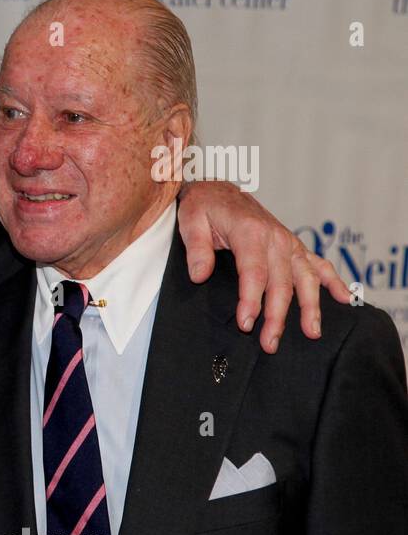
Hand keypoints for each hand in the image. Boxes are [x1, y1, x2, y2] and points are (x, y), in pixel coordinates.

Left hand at [178, 182, 349, 352]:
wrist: (218, 191)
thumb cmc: (203, 207)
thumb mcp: (190, 221)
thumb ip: (196, 249)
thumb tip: (200, 276)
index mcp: (250, 232)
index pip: (254, 272)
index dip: (251, 300)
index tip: (246, 324)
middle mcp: (275, 238)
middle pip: (282, 282)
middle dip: (278, 316)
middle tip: (269, 344)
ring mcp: (288, 243)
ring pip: (306, 278)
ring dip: (311, 307)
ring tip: (311, 333)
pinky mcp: (293, 247)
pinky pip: (318, 264)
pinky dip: (333, 281)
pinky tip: (344, 300)